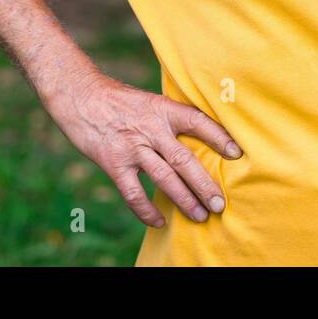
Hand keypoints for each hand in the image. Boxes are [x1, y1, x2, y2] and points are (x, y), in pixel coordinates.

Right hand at [46, 71, 242, 227]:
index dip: (219, 137)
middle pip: (184, 160)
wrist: (80, 96)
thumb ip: (169, 120)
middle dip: (204, 184)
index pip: (197, 122)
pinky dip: (146, 210)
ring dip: (184, 200)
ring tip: (201, 216)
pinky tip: (159, 222)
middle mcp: (150, 129)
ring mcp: (132, 148)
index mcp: (163, 109)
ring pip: (164, 178)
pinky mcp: (114, 163)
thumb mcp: (149, 102)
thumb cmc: (118, 100)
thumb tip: (197, 138)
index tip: (237, 153)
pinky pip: (134, 193)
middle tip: (220, 203)